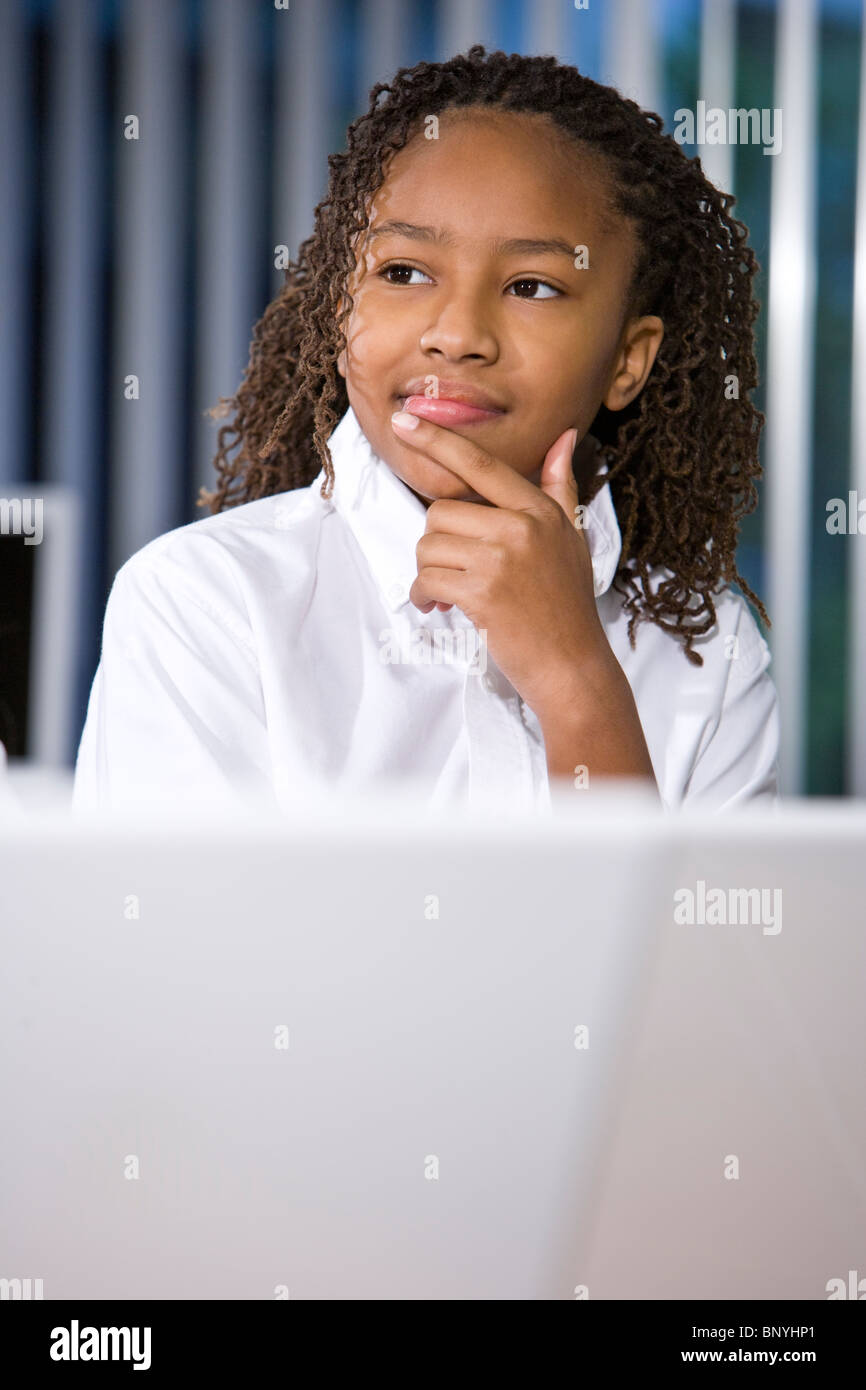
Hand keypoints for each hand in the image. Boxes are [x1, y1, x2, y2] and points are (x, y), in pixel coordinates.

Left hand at [390, 405, 614, 721]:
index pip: (480, 464)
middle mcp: (521, 528)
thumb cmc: (567, 603)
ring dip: (427, 572)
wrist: (572, 665)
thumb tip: (566, 437)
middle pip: (441, 511)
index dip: (438, 440)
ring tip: (449, 592)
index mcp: (538, 510)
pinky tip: (438, 606)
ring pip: (429, 546)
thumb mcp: (571, 538)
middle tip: (453, 569)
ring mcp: (502, 560)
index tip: (405, 419)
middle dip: (436, 543)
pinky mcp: (483, 594)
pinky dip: (423, 596)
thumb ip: (559, 487)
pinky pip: (427, 579)